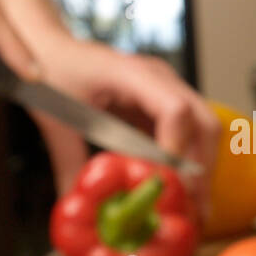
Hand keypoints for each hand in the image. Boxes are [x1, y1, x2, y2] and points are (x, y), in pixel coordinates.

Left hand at [28, 30, 220, 206]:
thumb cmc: (52, 70)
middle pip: (203, 122)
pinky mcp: (163, 103)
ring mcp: (166, 89)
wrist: (51, 48)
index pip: (175, 109)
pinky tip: (180, 189)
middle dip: (201, 168)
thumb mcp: (56, 118)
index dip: (176, 149)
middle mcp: (159, 79)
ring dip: (201, 168)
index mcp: (132, 74)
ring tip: (193, 207)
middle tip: (194, 207)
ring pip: (203, 129)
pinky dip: (188, 162)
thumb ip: (68, 161)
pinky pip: (188, 133)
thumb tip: (75, 203)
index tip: (165, 181)